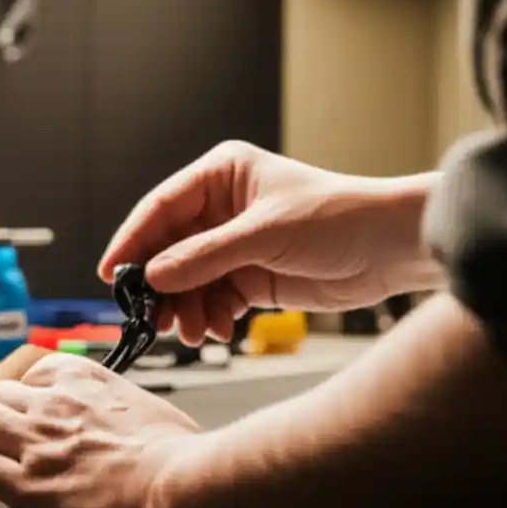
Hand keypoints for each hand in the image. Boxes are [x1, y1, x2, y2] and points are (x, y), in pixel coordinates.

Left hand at [0, 353, 199, 507]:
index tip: (19, 403)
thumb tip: (146, 435)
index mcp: (91, 383)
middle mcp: (55, 404)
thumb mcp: (160, 418)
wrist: (181, 486)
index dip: (23, 390)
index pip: (40, 372)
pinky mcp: (25, 480)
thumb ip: (135, 419)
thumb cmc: (186, 459)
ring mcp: (36, 440)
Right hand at [97, 141, 444, 344]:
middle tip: (151, 318)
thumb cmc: (339, 219)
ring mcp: (233, 244)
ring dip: (185, 308)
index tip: (112, 274)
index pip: (161, 208)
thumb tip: (153, 276)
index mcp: (221, 176)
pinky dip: (209, 317)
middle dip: (161, 286)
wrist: (394, 249)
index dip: (133, 241)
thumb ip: (205, 257)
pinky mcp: (249, 276)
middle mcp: (220, 208)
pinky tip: (218, 330)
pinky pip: (211, 299)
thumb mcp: (264, 235)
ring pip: (186, 280)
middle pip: (168, 249)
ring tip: (192, 331)